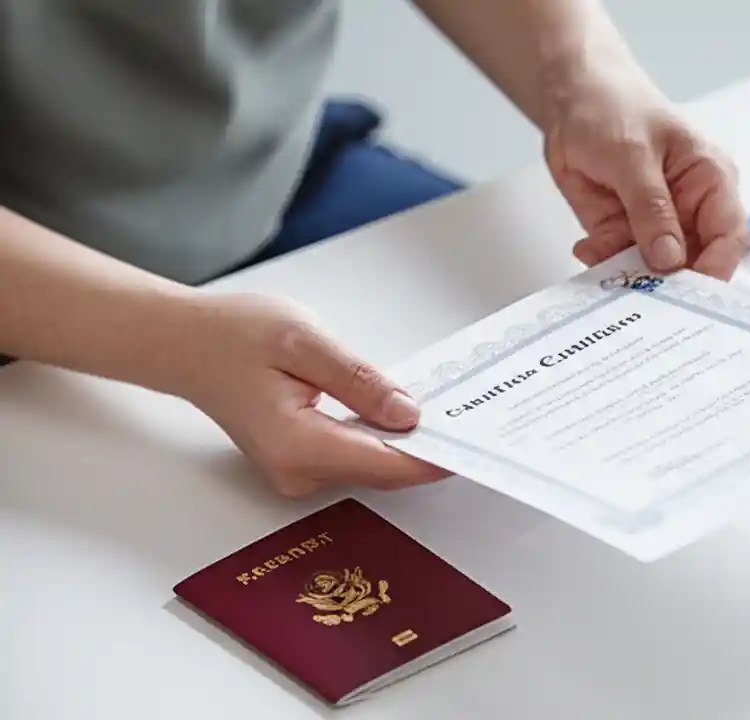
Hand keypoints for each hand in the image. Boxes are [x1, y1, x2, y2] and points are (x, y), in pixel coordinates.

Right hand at [175, 293, 448, 497]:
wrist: (187, 345)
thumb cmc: (234, 336)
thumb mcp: (305, 342)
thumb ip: (359, 380)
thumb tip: (408, 413)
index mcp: (298, 445)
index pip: (386, 465)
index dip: (435, 457)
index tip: (474, 442)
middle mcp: (298, 472)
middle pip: (384, 470)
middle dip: (429, 447)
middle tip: (472, 416)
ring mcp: (297, 474)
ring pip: (373, 465)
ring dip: (408, 442)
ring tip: (447, 410)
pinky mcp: (301, 463)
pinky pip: (356, 456)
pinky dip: (383, 437)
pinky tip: (402, 411)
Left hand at [543, 68, 747, 279]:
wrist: (571, 96)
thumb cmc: (616, 107)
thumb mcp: (633, 156)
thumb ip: (651, 208)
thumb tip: (670, 258)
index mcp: (711, 181)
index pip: (728, 236)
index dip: (714, 269)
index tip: (689, 294)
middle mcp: (690, 209)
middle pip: (694, 262)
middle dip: (668, 282)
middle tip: (641, 291)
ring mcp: (657, 224)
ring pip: (655, 269)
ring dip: (630, 273)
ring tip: (603, 263)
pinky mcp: (624, 231)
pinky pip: (620, 260)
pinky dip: (603, 262)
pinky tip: (586, 248)